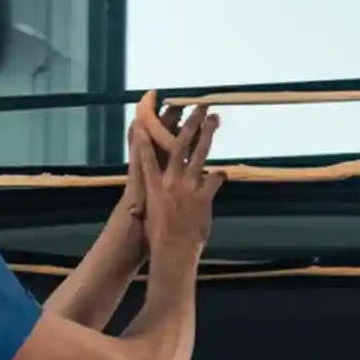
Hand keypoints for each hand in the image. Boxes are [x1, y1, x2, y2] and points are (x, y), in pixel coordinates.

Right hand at [131, 105, 225, 248]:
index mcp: (153, 187)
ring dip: (206, 135)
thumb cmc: (157, 239)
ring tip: (214, 118)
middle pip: (179, 146)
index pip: (147, 158)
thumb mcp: (147, 217)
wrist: (172, 252)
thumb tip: (136, 207)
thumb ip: (146, 205)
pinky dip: (219, 176)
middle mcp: (170, 182)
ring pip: (199, 155)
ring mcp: (188, 188)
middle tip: (197, 107)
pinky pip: (214, 179)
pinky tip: (224, 173)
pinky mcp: (203, 197)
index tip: (143, 123)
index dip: (145, 140)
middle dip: (188, 124)